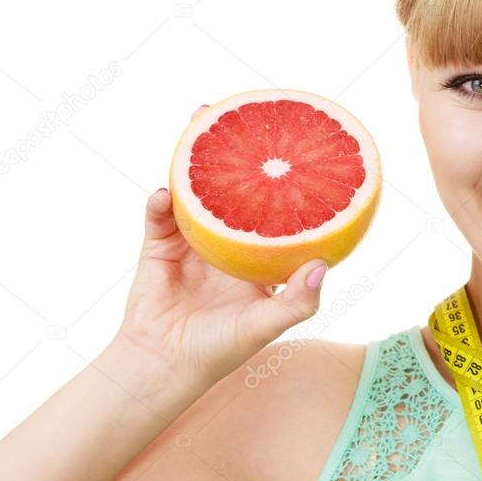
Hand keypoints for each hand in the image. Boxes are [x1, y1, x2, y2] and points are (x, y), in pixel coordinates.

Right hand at [116, 105, 328, 387]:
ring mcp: (193, 239)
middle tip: (245, 114)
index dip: (288, 183)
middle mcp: (229, 241)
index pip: (278, 212)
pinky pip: (159, 215)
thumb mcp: (266, 326)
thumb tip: (322, 265)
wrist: (163, 366)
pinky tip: (166, 193)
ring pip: (197, 191)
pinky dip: (160, 202)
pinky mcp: (158, 245)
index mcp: (259, 256)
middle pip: (237, 188)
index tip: (300, 148)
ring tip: (200, 120)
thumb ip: (297, 302)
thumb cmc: (220, 349)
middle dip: (238, 153)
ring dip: (196, 158)